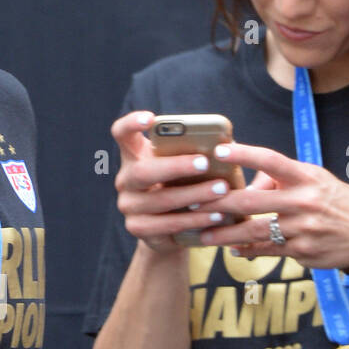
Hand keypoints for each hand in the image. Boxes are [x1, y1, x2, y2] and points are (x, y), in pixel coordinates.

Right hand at [110, 110, 242, 251]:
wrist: (173, 229)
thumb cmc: (185, 185)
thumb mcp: (186, 167)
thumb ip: (195, 154)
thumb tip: (226, 146)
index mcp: (135, 155)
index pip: (122, 133)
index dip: (131, 124)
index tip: (150, 118)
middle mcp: (126, 180)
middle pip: (142, 171)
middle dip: (175, 166)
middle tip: (205, 163)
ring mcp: (128, 206)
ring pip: (159, 200)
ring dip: (194, 194)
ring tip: (222, 190)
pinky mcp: (138, 229)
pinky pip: (166, 225)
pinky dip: (194, 220)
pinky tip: (216, 215)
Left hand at [196, 141, 348, 269]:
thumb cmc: (335, 203)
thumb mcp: (315, 180)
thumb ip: (282, 179)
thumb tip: (249, 179)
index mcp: (307, 177)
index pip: (272, 161)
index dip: (245, 154)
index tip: (219, 151)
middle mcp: (304, 201)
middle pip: (253, 201)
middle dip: (219, 204)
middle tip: (194, 203)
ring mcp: (303, 228)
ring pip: (255, 231)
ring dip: (225, 235)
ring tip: (203, 235)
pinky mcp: (301, 251)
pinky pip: (267, 251)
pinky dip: (247, 250)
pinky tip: (232, 249)